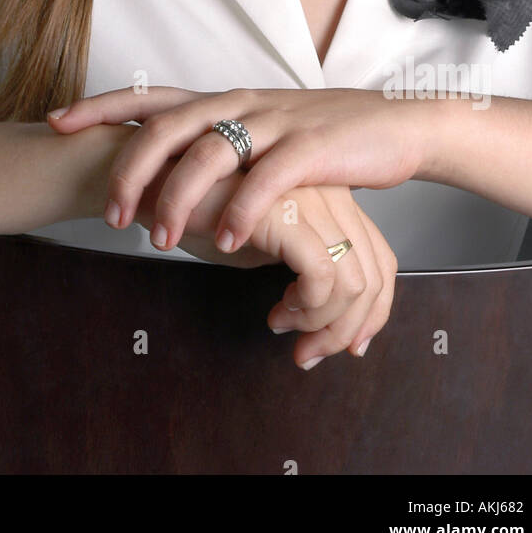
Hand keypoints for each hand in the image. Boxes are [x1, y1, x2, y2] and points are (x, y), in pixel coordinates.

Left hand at [48, 84, 428, 254]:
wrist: (393, 124)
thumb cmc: (318, 136)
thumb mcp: (256, 133)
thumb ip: (213, 145)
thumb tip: (162, 172)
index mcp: (221, 100)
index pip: (148, 97)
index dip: (100, 107)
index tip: (54, 121)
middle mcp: (239, 103)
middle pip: (167, 126)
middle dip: (130, 170)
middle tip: (110, 216)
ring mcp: (274, 121)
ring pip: (211, 153)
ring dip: (180, 200)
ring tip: (163, 242)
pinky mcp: (310, 147)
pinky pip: (268, 177)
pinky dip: (243, 209)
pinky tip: (228, 242)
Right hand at [137, 157, 396, 365]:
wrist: (154, 178)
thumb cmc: (200, 207)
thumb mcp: (260, 240)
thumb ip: (293, 262)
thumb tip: (312, 307)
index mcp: (329, 195)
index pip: (377, 258)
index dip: (370, 311)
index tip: (341, 344)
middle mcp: (330, 193)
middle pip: (374, 274)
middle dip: (346, 329)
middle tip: (308, 354)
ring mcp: (311, 200)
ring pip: (352, 281)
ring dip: (323, 325)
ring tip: (283, 329)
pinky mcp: (286, 213)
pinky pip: (321, 275)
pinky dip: (305, 308)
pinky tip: (273, 312)